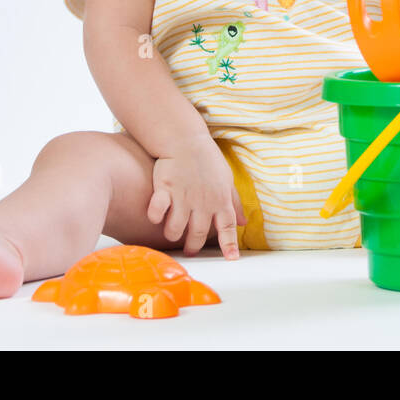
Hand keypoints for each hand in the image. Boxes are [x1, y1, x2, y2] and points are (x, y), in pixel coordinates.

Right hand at [147, 135, 247, 258]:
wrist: (185, 140)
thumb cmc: (207, 160)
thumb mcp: (226, 180)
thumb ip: (234, 203)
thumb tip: (243, 222)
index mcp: (220, 200)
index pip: (227, 228)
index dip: (229, 245)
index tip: (231, 259)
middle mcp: (203, 202)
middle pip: (197, 234)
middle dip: (193, 246)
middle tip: (189, 250)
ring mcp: (183, 196)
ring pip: (175, 229)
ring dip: (173, 234)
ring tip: (171, 233)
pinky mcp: (165, 189)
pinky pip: (157, 212)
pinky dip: (155, 217)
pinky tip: (156, 216)